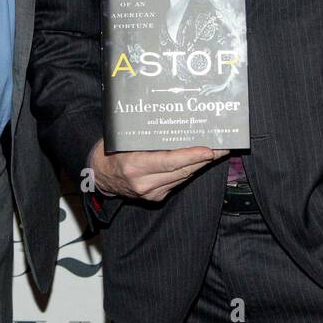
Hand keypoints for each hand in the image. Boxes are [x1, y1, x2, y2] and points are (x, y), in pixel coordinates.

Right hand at [89, 139, 226, 201]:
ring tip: (216, 152)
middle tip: (222, 147)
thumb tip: (176, 124)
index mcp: (134, 166)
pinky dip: (188, 171)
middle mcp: (143, 183)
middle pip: (181, 170)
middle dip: (204, 159)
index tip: (209, 149)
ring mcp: (150, 193)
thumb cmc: (110, 150)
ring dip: (199, 165)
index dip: (192, 156)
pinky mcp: (155, 197)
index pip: (170, 161)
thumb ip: (147, 137)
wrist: (99, 174)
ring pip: (182, 177)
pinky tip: (198, 161)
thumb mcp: (124, 139)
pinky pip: (177, 182)